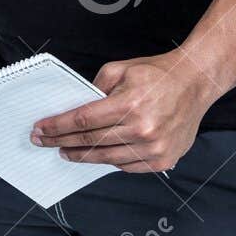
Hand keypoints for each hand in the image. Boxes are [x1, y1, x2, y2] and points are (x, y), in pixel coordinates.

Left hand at [30, 50, 223, 172]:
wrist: (196, 83)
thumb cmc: (157, 74)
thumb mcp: (119, 69)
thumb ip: (94, 88)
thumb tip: (73, 108)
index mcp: (130, 104)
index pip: (83, 120)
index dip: (57, 126)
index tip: (40, 129)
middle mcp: (143, 129)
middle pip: (90, 141)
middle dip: (61, 141)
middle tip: (42, 141)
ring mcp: (155, 148)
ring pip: (106, 158)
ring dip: (81, 156)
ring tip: (64, 151)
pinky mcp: (163, 160)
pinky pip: (127, 166)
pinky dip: (108, 161)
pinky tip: (94, 154)